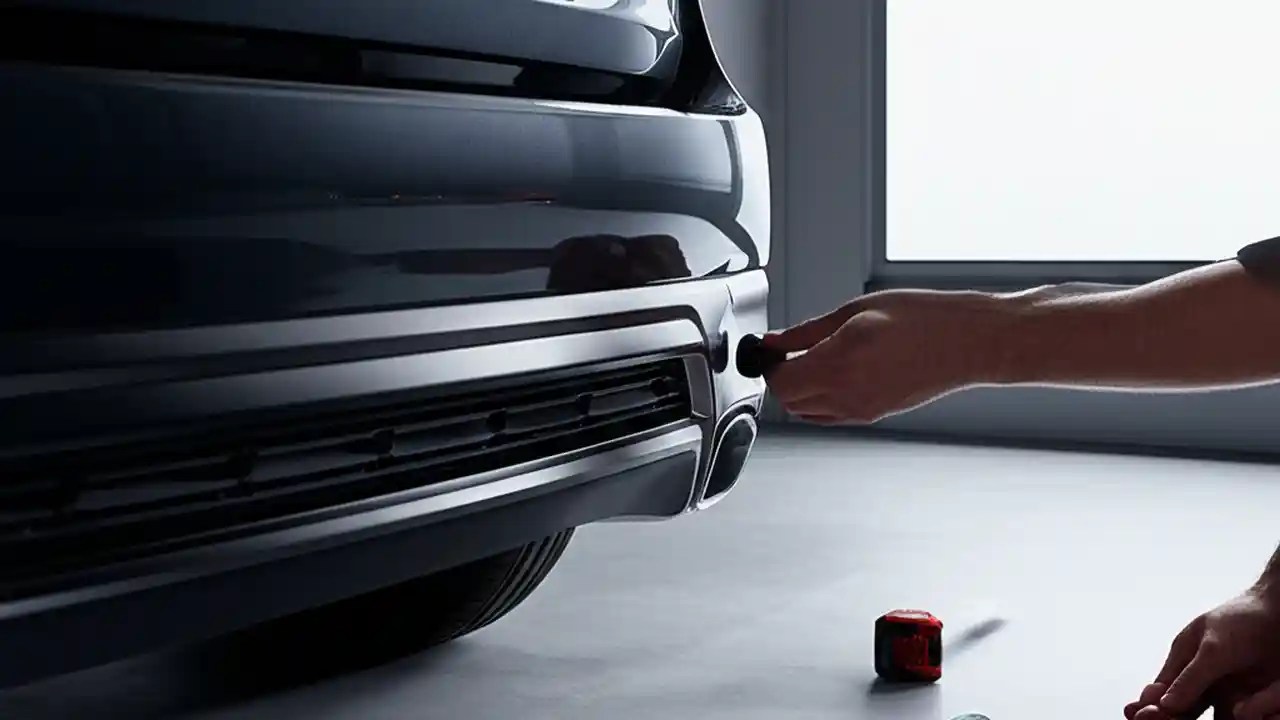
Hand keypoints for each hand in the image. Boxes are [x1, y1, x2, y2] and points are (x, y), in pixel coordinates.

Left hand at [762, 289, 1011, 423]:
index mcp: (838, 364)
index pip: (779, 379)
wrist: (966, 344)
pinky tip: (832, 373)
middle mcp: (845, 395)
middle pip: (788, 400)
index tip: (770, 346)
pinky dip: (817, 400)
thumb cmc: (923, 320)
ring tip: (811, 359)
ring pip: (806, 411)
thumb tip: (775, 340)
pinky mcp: (872, 416)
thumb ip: (807, 331)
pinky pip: (828, 416)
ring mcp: (859, 411)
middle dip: (780, 376)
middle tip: (786, 350)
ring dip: (798, 390)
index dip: (768, 362)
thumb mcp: (856, 311)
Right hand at [1124, 589, 1279, 719]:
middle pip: (1184, 710)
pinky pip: (1245, 716)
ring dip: (1215, 717)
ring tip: (1230, 710)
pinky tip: (1244, 713)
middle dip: (1176, 717)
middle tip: (1176, 717)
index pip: (1162, 693)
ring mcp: (1229, 693)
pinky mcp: (1254, 701)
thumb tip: (1163, 704)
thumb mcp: (1212, 649)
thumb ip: (1190, 678)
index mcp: (1184, 662)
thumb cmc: (1244, 620)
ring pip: (1218, 717)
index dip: (1153, 707)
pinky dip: (1249, 715)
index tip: (1146, 716)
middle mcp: (1204, 681)